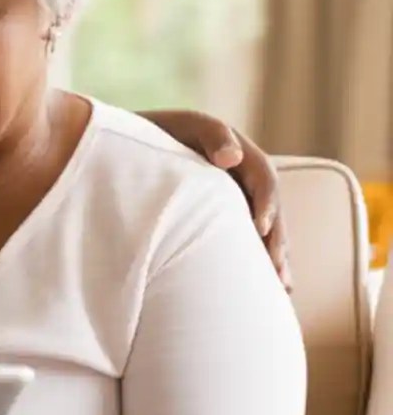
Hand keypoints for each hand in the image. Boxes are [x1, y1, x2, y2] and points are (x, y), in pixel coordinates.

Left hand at [139, 109, 290, 288]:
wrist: (132, 146)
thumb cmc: (157, 133)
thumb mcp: (184, 126)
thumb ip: (212, 135)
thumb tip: (231, 158)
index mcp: (241, 156)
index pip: (263, 178)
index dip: (266, 203)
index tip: (260, 228)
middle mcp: (245, 180)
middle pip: (271, 211)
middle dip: (277, 242)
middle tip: (278, 272)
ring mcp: (236, 200)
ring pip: (264, 230)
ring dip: (273, 257)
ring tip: (281, 289)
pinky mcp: (224, 218)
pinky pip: (245, 239)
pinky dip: (255, 260)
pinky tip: (263, 287)